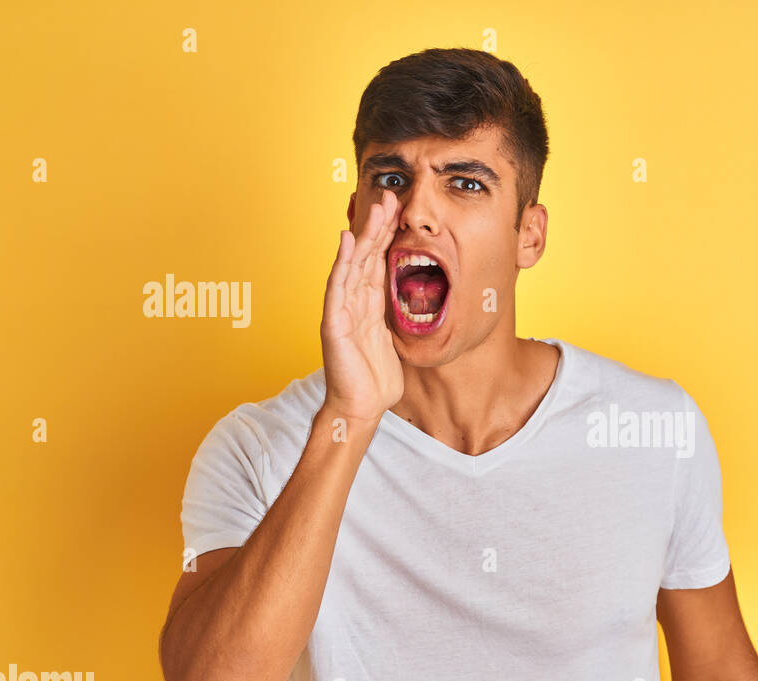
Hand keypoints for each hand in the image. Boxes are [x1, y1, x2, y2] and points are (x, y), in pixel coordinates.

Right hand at [319, 189, 403, 423]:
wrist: (361, 407)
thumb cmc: (377, 378)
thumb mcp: (395, 339)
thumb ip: (399, 316)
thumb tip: (423, 301)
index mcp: (368, 304)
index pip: (377, 261)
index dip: (387, 235)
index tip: (399, 210)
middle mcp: (353, 302)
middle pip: (365, 256)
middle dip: (376, 226)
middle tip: (388, 196)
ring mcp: (341, 311)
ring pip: (353, 264)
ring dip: (364, 235)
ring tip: (374, 209)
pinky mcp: (334, 324)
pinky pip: (338, 289)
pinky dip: (343, 264)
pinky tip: (348, 242)